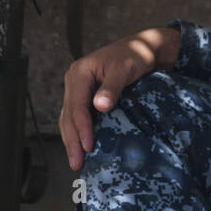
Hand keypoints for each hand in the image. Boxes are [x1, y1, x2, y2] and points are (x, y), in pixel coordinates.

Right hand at [59, 26, 180, 171]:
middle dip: (72, 140)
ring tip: (76, 161)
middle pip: (69, 115)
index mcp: (79, 72)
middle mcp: (74, 80)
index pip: (77, 106)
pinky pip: (76, 116)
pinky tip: (81, 146)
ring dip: (71, 140)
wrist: (142, 48)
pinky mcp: (84, 95)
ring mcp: (77, 88)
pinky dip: (77, 132)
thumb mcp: (124, 69)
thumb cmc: (134, 55)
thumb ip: (112, 87)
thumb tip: (99, 106)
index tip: (88, 147)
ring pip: (68, 118)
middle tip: (76, 163)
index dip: (82, 128)